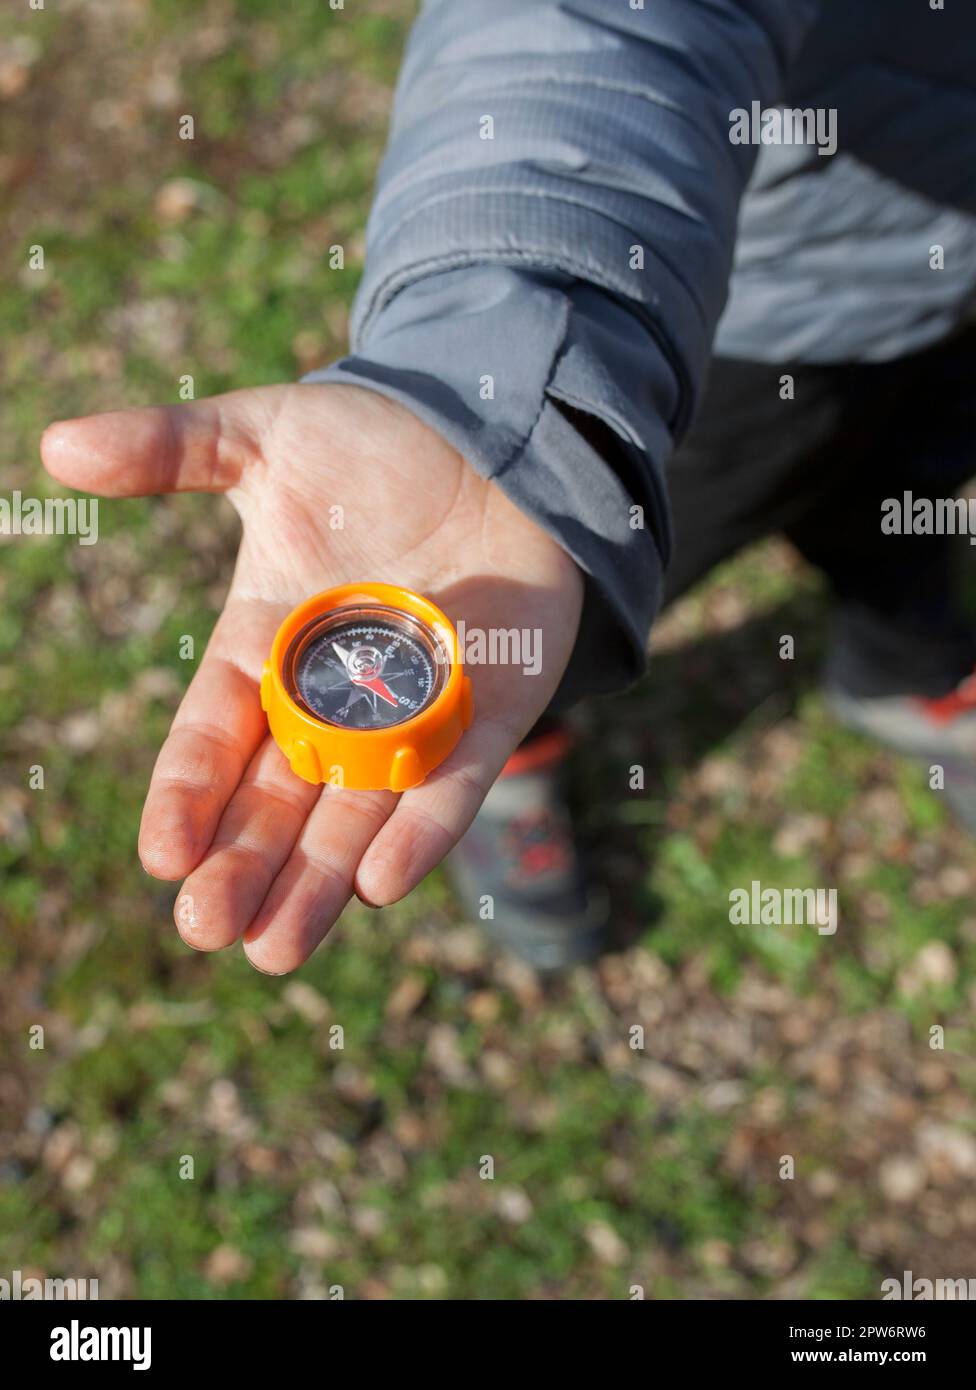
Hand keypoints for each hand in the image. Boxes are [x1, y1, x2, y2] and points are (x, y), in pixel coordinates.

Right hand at [42, 383, 582, 971]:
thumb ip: (169, 450)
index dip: (187, 791)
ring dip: (317, 881)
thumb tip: (55, 445)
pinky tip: (378, 884)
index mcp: (269, 646)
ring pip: (356, 814)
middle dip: (244, 864)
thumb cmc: (377, 439)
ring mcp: (413, 712)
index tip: (161, 853)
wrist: (495, 432)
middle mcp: (333, 697)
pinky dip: (420, 831)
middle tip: (209, 928)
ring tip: (275, 951)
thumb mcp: (265, 436)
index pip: (214, 733)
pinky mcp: (489, 713)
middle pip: (279, 797)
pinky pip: (451, 784)